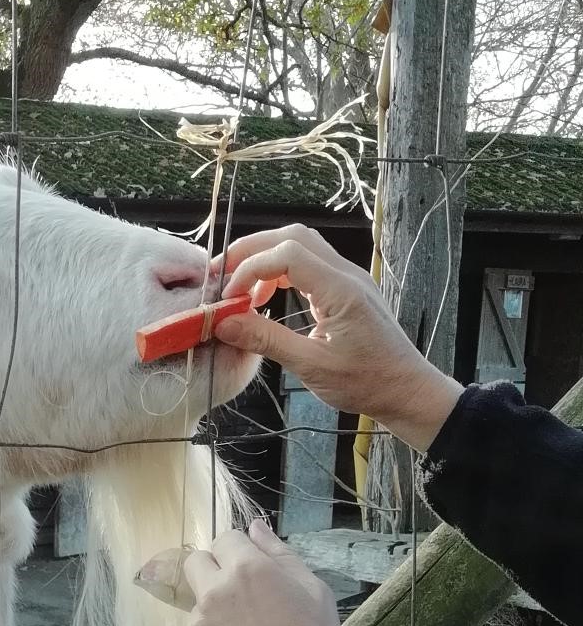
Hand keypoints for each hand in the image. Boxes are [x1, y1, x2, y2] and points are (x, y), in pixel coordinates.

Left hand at [179, 518, 350, 625]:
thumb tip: (255, 526)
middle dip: (212, 570)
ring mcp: (195, 624)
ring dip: (213, 611)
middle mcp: (213, 591)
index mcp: (246, 569)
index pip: (225, 538)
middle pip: (195, 563)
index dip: (239, 551)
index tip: (251, 569)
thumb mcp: (313, 590)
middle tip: (237, 595)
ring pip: (195, 604)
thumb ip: (279, 553)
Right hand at [210, 224, 462, 453]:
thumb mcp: (310, 366)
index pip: (286, 254)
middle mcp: (346, 274)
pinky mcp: (347, 287)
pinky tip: (266, 297)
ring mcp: (349, 277)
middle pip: (292, 236)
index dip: (249, 269)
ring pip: (301, 245)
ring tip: (241, 290)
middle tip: (221, 276)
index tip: (229, 299)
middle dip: (251, 251)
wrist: (405, 389)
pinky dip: (281, 272)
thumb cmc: (365, 382)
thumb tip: (224, 323)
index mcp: (340, 290)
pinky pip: (310, 263)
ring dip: (266, 259)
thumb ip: (266, 340)